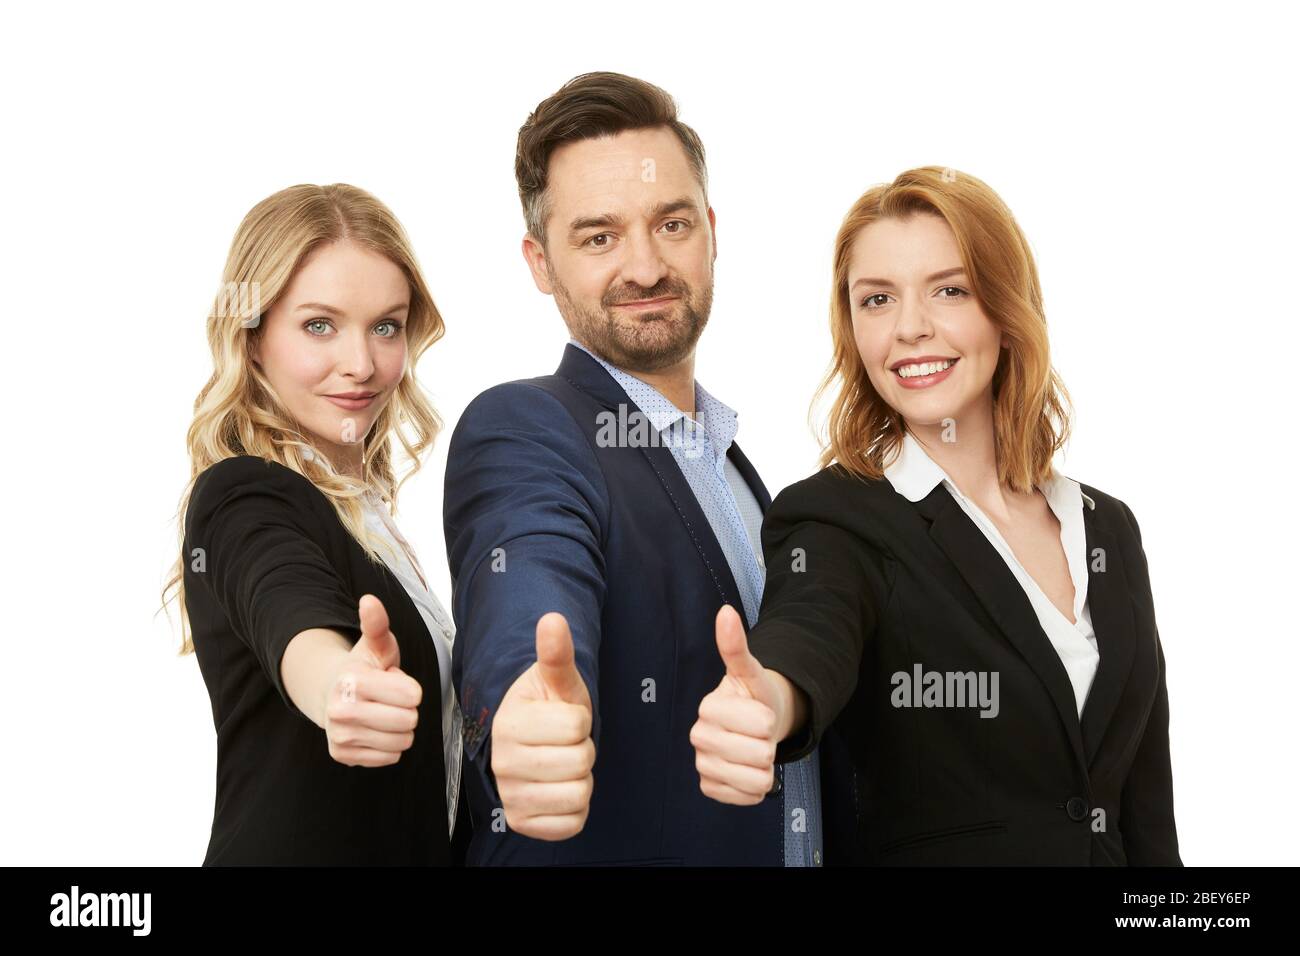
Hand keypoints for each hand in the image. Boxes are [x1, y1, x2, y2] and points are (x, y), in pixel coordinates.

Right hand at [323, 594, 422, 767]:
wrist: (331, 693)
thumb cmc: (364, 667)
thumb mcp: (376, 644)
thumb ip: (377, 624)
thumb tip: (370, 600)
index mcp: (352, 681)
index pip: (413, 696)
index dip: (411, 689)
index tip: (395, 681)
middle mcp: (341, 710)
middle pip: (408, 721)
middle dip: (407, 710)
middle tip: (389, 699)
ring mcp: (340, 736)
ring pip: (402, 742)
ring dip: (399, 728)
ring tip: (381, 712)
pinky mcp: (343, 755)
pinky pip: (390, 757)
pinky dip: (389, 745)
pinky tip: (374, 729)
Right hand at [490, 612, 595, 839]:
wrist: (532, 742)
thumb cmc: (548, 709)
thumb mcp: (558, 680)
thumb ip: (556, 653)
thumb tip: (552, 619)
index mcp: (509, 723)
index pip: (577, 727)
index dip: (581, 721)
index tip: (565, 718)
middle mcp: (502, 763)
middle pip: (580, 762)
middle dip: (583, 750)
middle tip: (566, 744)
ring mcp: (510, 796)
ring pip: (578, 794)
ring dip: (582, 779)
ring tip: (563, 764)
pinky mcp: (522, 822)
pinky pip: (572, 824)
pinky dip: (577, 808)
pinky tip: (561, 788)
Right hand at [690, 605, 788, 804]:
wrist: (755, 724)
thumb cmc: (753, 698)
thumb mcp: (751, 671)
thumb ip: (736, 646)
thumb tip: (725, 612)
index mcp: (708, 707)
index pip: (759, 724)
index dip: (768, 719)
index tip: (760, 712)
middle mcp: (699, 737)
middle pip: (758, 754)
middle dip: (768, 744)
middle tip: (759, 734)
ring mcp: (702, 764)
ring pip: (753, 779)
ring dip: (765, 768)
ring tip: (755, 752)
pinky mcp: (709, 787)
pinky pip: (745, 798)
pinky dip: (755, 789)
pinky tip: (748, 771)